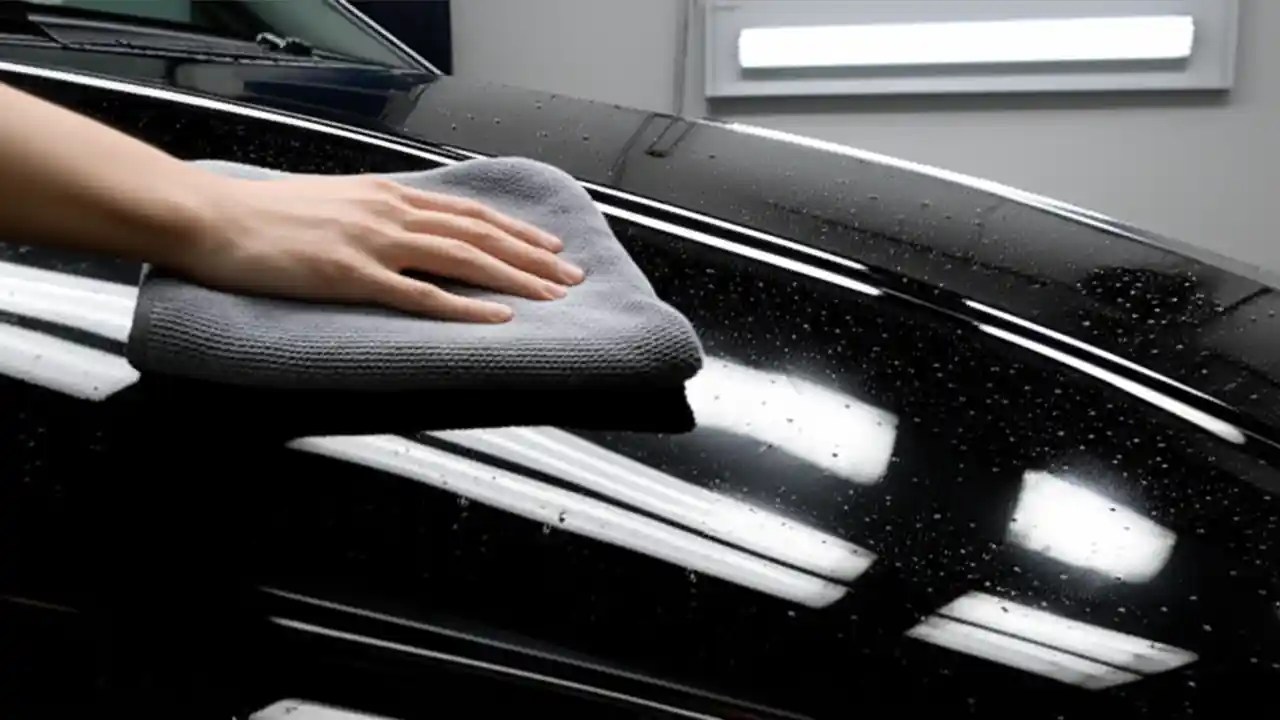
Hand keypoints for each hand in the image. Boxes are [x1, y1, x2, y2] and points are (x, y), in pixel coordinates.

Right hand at [176, 173, 584, 322]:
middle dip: (532, 256)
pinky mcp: (350, 276)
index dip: (515, 230)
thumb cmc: (262, 216)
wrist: (209, 218)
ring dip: (514, 278)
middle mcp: (388, 213)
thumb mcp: (332, 203)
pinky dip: (464, 306)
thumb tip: (407, 232)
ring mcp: (372, 243)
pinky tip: (496, 317)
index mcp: (385, 195)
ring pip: (462, 258)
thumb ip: (374, 216)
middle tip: (571, 276)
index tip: (548, 246)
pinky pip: (420, 294)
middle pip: (478, 234)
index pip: (467, 212)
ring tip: (552, 296)